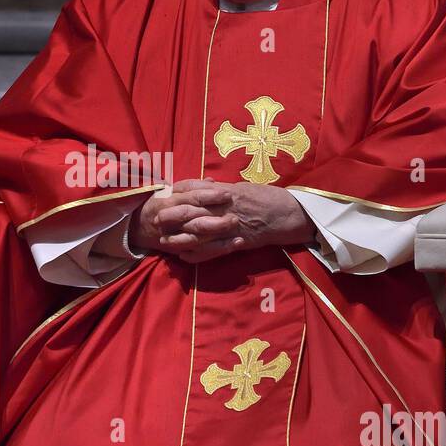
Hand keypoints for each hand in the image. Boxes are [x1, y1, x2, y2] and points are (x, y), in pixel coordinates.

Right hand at [129, 183, 233, 253]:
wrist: (138, 227)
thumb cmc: (161, 206)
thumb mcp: (172, 192)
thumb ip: (191, 187)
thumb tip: (213, 180)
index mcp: (169, 199)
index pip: (190, 195)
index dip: (209, 194)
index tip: (228, 194)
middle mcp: (170, 217)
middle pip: (193, 216)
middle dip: (215, 216)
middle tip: (235, 215)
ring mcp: (173, 235)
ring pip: (196, 236)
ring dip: (218, 235)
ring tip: (238, 231)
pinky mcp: (179, 249)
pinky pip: (199, 252)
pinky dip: (217, 249)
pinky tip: (234, 245)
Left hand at [148, 179, 317, 263]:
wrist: (289, 214)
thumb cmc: (268, 198)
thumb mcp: (244, 188)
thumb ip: (223, 190)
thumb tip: (206, 187)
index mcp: (227, 192)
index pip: (198, 189)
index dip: (180, 192)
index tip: (165, 193)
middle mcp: (226, 209)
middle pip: (194, 212)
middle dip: (174, 215)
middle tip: (156, 218)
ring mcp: (231, 227)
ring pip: (200, 234)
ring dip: (180, 238)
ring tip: (164, 241)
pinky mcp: (237, 243)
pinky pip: (213, 251)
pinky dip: (198, 255)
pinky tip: (184, 257)